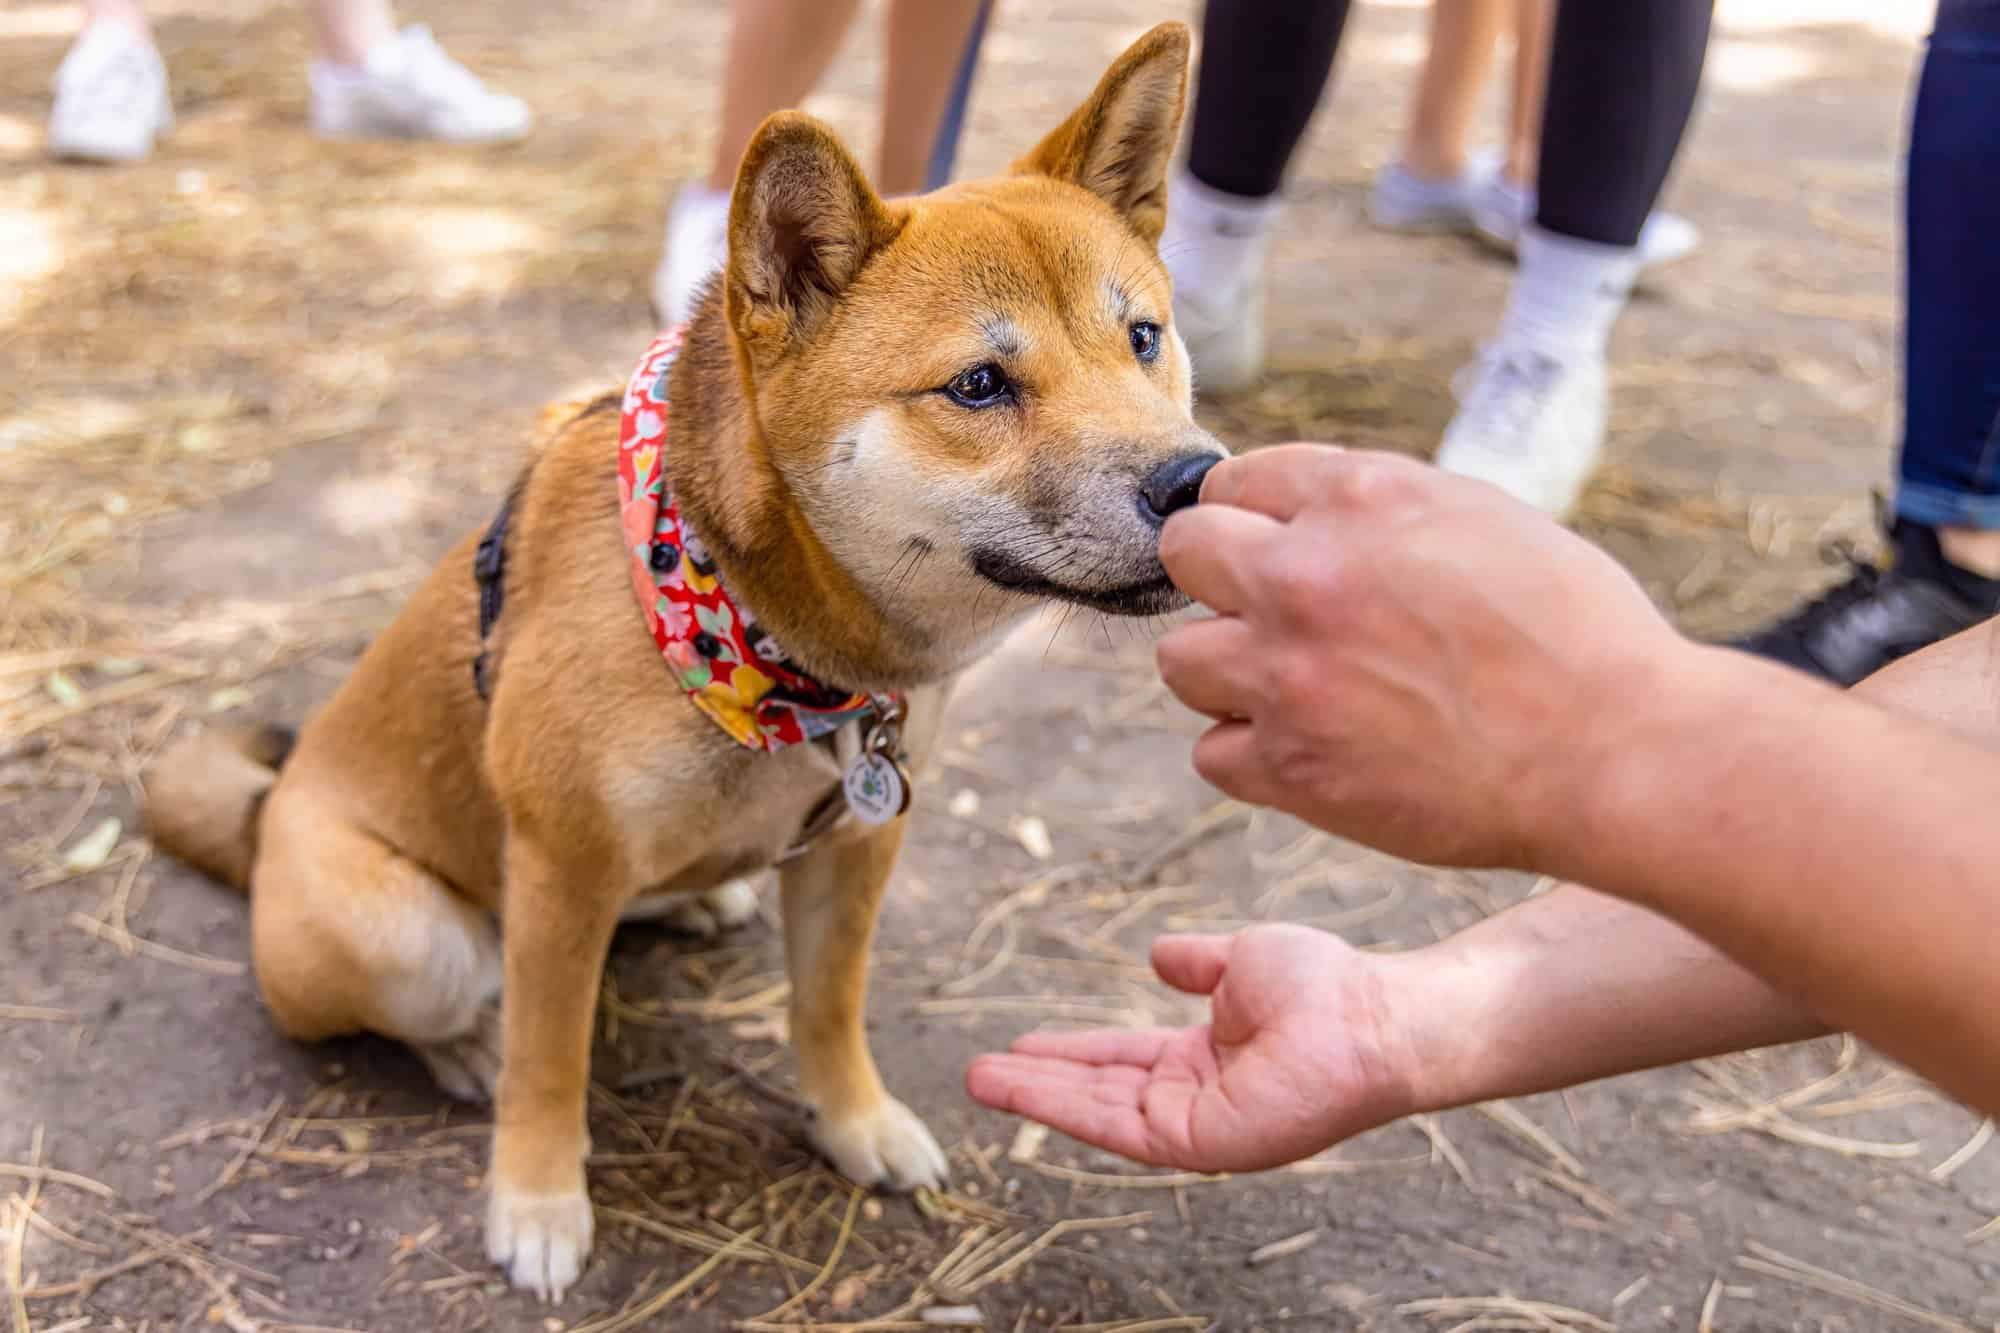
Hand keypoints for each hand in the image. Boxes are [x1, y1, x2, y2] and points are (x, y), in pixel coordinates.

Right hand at [964, 925, 1416, 1171]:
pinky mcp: (1198, 1144)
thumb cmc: (1326, 986)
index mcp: (1207, 1059)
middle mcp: (1196, 1097)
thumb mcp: (1242, 959)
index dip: (1072, 1051)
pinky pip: (1115, 1127)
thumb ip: (1197, 963)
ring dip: (1035, 1096)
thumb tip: (1157, 956)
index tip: (1023, 1041)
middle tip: (978, 1072)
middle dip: (1038, 1082)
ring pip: (1097, 1113)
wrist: (1371, 1014)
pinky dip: (1063, 1107)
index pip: (1122, 1059)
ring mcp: (1197, 1125)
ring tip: (976, 1080)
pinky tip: (1022, 1085)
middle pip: (1099, 1092)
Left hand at [1156, 445, 1694, 871]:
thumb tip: (1303, 508)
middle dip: (1219, 578)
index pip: (1233, 479)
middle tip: (1274, 615)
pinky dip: (1253, 756)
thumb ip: (1376, 507)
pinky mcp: (1289, 765)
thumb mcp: (1480, 517)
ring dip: (1227, 673)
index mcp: (1358, 498)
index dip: (1254, 517)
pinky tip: (1312, 750)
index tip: (1275, 546)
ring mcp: (1286, 674)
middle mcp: (1303, 575)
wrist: (1614, 750)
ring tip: (1296, 690)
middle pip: (1184, 553)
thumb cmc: (1573, 632)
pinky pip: (1212, 754)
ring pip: (1181, 659)